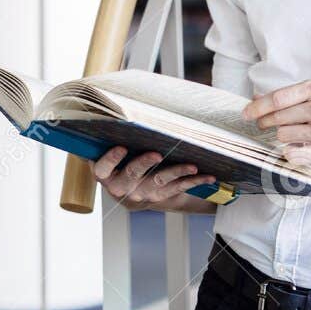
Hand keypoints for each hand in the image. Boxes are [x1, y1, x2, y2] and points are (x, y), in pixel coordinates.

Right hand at [92, 147, 213, 207]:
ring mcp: (142, 194)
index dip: (110, 160)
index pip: (102, 169)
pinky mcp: (160, 196)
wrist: (131, 193)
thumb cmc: (120, 164)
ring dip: (176, 172)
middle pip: (132, 174)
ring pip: (159, 181)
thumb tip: (115, 113)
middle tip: (157, 154)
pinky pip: (178, 188)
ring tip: (192, 166)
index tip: (121, 148)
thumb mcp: (109, 156)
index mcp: (106, 175)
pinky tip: (208, 176)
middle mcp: (122, 187)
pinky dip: (194, 181)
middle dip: (145, 163)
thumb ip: (108, 141)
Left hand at [242, 78, 310, 166]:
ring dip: (282, 135)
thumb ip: (294, 95)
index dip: (256, 107)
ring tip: (295, 132)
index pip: (277, 99)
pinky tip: (297, 146)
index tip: (246, 112)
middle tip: (264, 124)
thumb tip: (258, 98)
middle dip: (265, 122)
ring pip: (283, 136)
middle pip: (277, 118)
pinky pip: (293, 154)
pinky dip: (289, 151)